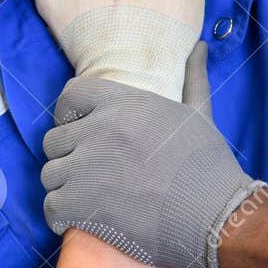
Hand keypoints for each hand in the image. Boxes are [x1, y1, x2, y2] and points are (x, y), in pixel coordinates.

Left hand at [42, 51, 262, 267]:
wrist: (216, 217)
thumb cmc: (209, 167)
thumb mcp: (200, 115)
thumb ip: (193, 78)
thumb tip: (199, 46)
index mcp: (126, 103)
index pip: (70, 95)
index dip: (69, 115)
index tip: (81, 133)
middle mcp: (101, 129)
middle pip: (54, 139)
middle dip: (69, 156)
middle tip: (92, 175)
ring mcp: (87, 168)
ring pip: (50, 174)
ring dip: (66, 188)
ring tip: (91, 200)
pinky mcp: (81, 205)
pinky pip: (50, 207)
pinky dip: (62, 217)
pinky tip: (83, 220)